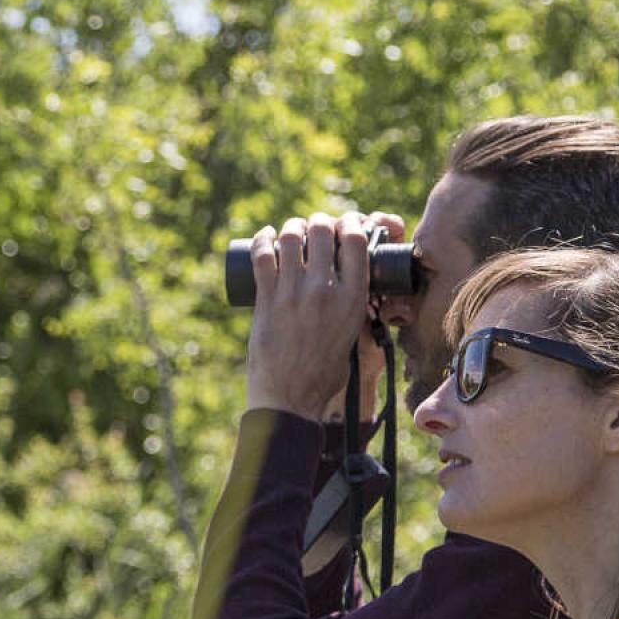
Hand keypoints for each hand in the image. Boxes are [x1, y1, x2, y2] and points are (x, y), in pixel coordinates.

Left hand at [244, 211, 373, 419]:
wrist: (290, 397)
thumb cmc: (323, 373)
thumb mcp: (351, 335)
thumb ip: (351, 309)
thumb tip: (345, 289)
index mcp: (354, 298)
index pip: (355, 241)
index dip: (350, 222)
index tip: (344, 222)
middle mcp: (325, 290)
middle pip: (322, 232)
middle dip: (318, 221)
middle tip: (313, 225)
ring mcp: (293, 294)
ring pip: (291, 238)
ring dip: (291, 226)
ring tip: (291, 229)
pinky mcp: (266, 301)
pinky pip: (263, 257)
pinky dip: (263, 239)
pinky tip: (265, 235)